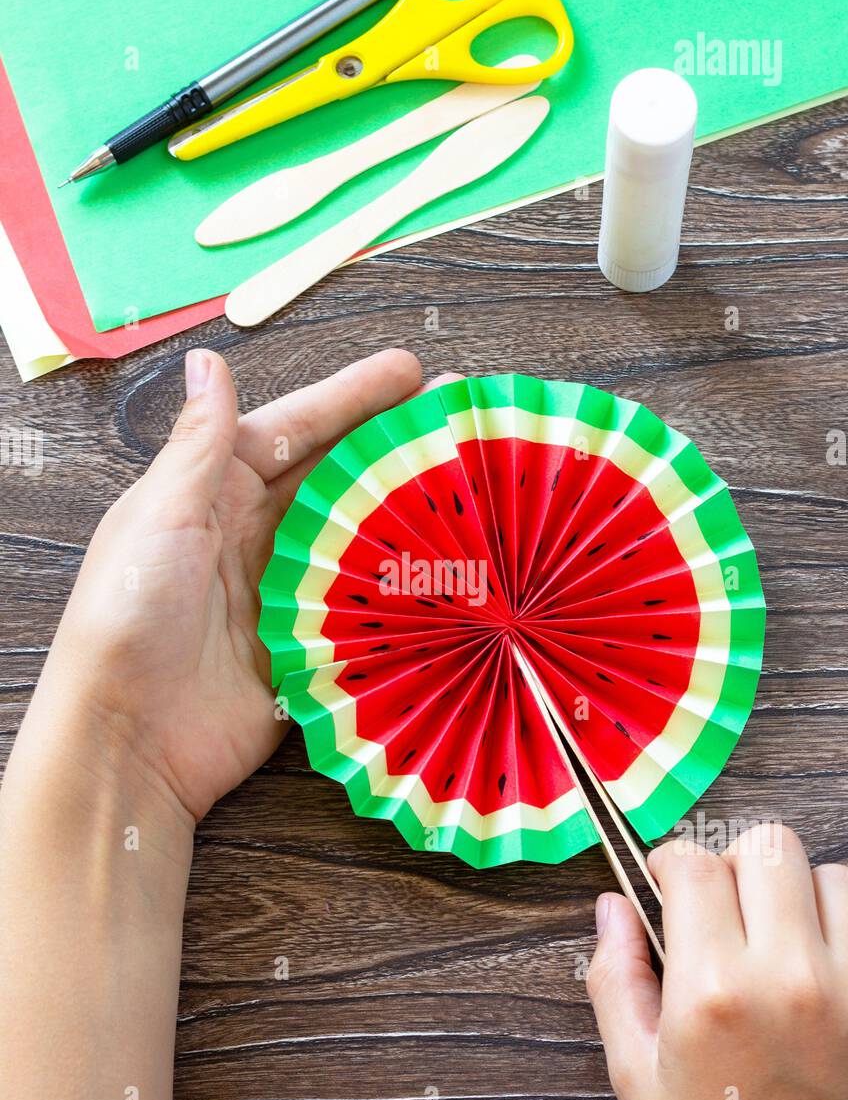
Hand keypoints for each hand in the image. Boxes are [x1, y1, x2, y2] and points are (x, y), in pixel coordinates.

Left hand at [41, 346, 426, 823]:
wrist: (128, 738)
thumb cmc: (127, 618)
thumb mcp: (162, 516)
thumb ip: (199, 443)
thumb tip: (208, 360)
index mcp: (211, 494)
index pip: (292, 430)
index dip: (350, 399)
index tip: (408, 372)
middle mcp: (250, 535)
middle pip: (333, 478)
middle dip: (392, 446)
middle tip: (457, 417)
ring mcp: (281, 592)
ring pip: (355, 538)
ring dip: (406, 511)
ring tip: (468, 483)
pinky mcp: (303, 646)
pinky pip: (360, 607)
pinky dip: (400, 587)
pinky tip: (447, 568)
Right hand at [587, 824, 847, 1099]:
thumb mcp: (637, 1079)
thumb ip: (616, 980)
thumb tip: (612, 909)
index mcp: (713, 995)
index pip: (694, 865)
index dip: (668, 863)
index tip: (665, 883)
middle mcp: (789, 981)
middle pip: (766, 846)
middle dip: (730, 864)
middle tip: (716, 906)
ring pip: (828, 872)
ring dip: (793, 889)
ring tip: (770, 936)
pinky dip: (842, 921)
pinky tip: (813, 960)